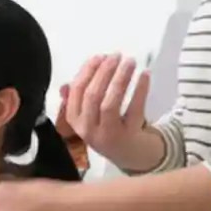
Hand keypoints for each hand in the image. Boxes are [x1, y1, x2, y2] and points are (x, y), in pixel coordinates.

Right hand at [62, 54, 154, 169]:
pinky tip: (145, 75)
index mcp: (75, 120)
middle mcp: (88, 129)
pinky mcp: (129, 136)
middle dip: (104, 72)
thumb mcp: (88, 116)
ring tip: (130, 61)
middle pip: (93, 96)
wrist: (129, 155)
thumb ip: (78, 99)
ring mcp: (108, 135)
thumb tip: (66, 85)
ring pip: (110, 103)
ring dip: (120, 78)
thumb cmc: (107, 129)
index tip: (100, 56)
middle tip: (116, 56)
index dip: (88, 71)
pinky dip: (140, 90)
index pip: (77, 91)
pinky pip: (134, 109)